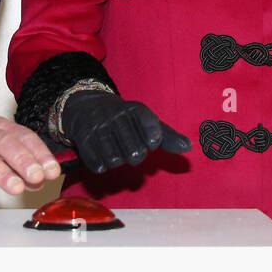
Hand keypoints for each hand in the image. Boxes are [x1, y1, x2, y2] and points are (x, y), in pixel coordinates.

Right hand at [60, 90, 191, 172]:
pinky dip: (101, 165)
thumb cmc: (124, 120)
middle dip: (135, 156)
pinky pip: (96, 162)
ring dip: (118, 161)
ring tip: (116, 153)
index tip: (152, 144)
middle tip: (131, 152)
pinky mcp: (82, 137)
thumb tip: (189, 148)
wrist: (86, 106)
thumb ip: (168, 138)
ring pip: (115, 159)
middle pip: (134, 151)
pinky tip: (103, 160)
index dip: (153, 136)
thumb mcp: (145, 122)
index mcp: (136, 110)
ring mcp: (98, 127)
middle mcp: (116, 116)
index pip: (149, 123)